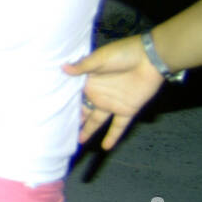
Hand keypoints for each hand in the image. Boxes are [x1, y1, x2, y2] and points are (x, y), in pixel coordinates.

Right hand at [62, 35, 166, 149]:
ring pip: (97, 121)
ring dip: (88, 131)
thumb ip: (82, 67)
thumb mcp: (100, 58)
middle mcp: (98, 94)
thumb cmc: (123, 53)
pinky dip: (112, 137)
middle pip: (83, 111)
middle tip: (59, 131)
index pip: (74, 96)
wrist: (151, 58)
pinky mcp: (127, 110)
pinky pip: (118, 126)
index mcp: (89, 82)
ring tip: (78, 141)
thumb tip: (62, 68)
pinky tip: (105, 147)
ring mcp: (112, 103)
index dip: (64, 104)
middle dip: (73, 120)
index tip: (51, 113)